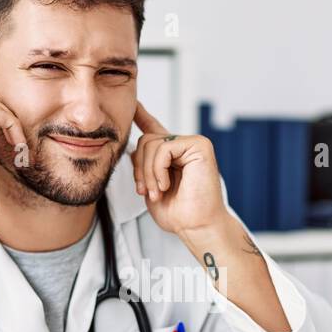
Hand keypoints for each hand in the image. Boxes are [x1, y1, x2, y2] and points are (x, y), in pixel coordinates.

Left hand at [129, 101, 227, 238]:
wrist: (196, 226)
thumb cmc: (177, 213)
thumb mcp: (150, 187)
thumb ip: (142, 166)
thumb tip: (132, 150)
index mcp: (172, 156)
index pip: (154, 130)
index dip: (141, 116)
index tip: (133, 105)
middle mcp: (183, 147)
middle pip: (145, 140)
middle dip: (139, 168)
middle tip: (146, 191)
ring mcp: (192, 144)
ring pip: (151, 143)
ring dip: (148, 172)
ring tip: (158, 192)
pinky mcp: (199, 145)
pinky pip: (164, 148)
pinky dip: (158, 169)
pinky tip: (167, 184)